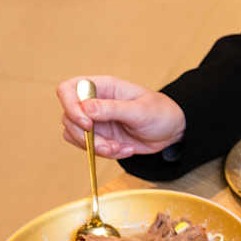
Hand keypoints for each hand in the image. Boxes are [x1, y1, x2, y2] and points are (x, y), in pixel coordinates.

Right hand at [57, 75, 185, 158]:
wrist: (172, 131)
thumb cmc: (160, 112)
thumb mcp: (140, 110)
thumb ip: (112, 109)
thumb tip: (85, 108)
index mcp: (102, 87)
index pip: (68, 89)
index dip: (71, 106)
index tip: (88, 124)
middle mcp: (94, 103)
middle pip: (69, 118)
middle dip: (87, 137)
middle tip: (110, 145)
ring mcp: (95, 121)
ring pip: (75, 136)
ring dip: (97, 148)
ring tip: (121, 148)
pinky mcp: (100, 137)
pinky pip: (89, 148)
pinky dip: (105, 154)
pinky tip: (125, 149)